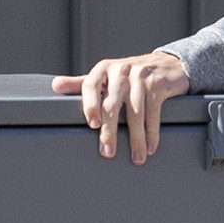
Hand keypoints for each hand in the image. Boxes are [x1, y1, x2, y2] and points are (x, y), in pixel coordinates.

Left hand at [52, 52, 191, 164]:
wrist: (168, 65)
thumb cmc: (130, 75)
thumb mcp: (106, 77)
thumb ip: (82, 83)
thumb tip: (55, 86)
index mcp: (103, 69)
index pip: (90, 85)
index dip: (90, 105)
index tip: (92, 125)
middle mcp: (121, 70)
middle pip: (112, 104)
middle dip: (110, 131)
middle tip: (108, 152)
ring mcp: (140, 76)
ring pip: (135, 112)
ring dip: (136, 138)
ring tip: (136, 157)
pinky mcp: (158, 84)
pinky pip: (153, 112)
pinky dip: (152, 133)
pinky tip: (150, 147)